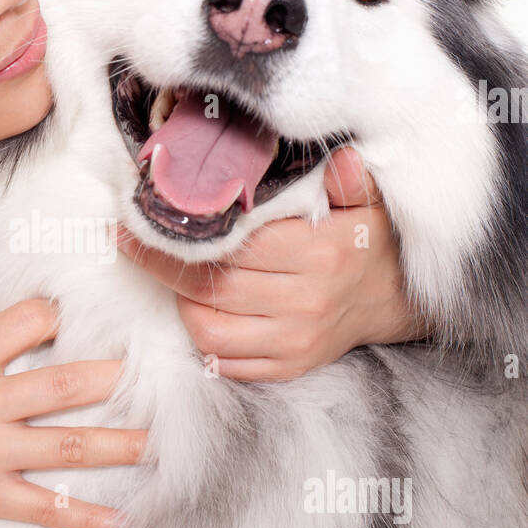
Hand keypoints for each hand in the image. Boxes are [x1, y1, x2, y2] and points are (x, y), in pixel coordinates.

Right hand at [0, 297, 147, 527]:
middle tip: (152, 374)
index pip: (25, 323)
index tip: (75, 315)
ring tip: (158, 445)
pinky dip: (85, 518)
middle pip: (65, 383)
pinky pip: (46, 508)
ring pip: (69, 445)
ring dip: (119, 445)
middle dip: (113, 377)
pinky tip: (121, 524)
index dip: (53, 315)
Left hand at [116, 146, 429, 381]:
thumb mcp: (369, 201)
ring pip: (211, 331)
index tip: (145, 219)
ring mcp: (296, 341)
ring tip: (174, 275)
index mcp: (322, 254)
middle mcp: (307, 302)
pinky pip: (227, 363)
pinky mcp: (290, 367)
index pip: (237, 246)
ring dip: (183, 303)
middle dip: (165, 266)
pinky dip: (204, 339)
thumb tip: (340, 160)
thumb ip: (351, 180)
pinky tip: (199, 309)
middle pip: (214, 288)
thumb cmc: (368, 240)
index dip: (185, 234)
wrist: (393, 299)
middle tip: (134, 243)